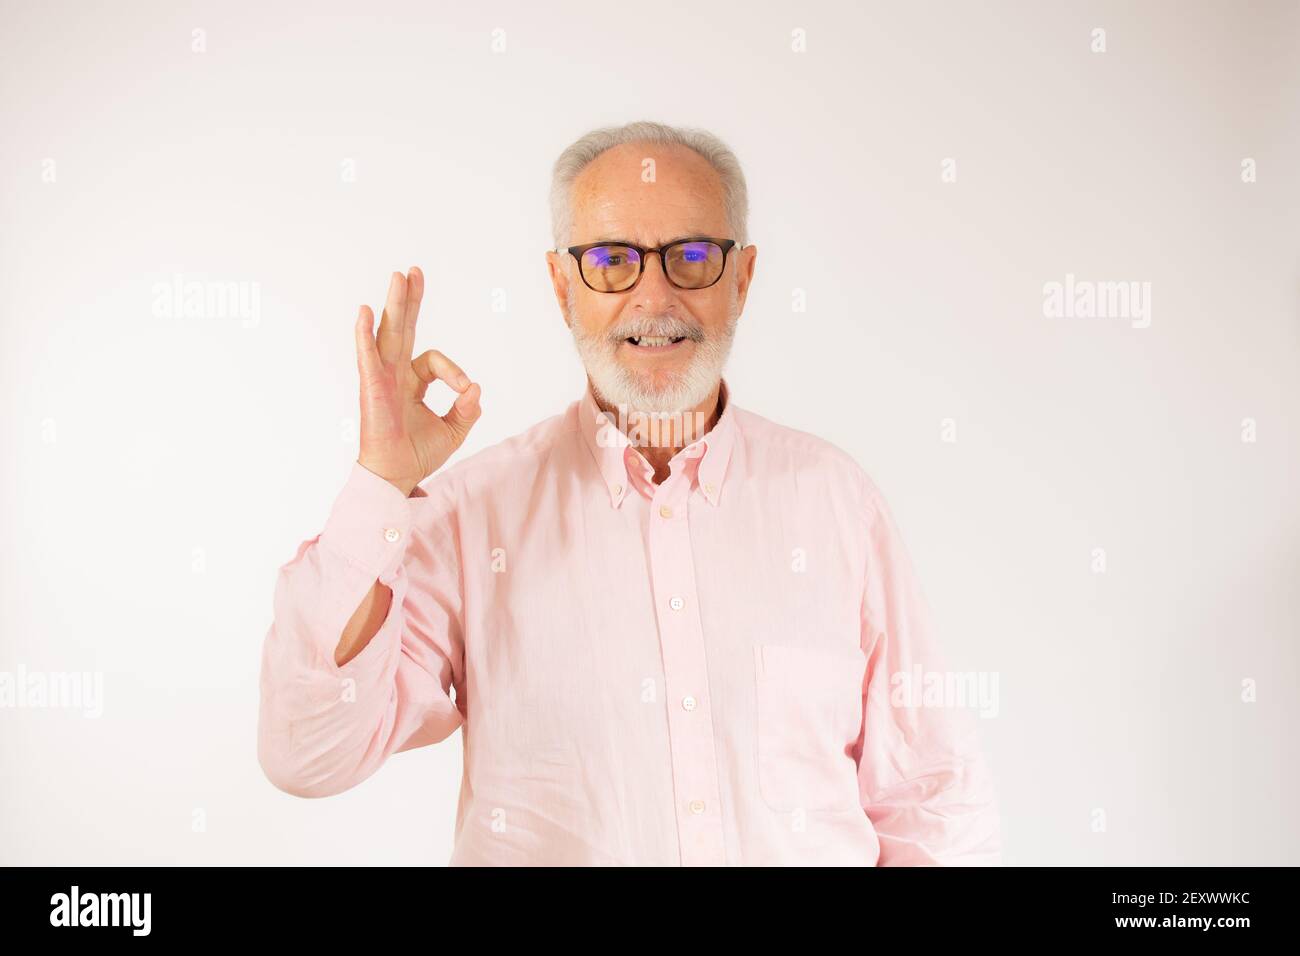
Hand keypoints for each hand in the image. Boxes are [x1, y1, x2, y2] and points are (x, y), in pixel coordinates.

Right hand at [354, 267, 480, 495]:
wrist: (398, 476)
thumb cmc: (417, 454)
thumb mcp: (453, 430)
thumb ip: (467, 409)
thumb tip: (476, 389)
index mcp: (411, 382)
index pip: (433, 360)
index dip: (454, 372)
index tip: (466, 391)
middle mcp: (394, 375)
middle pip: (403, 329)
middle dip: (409, 301)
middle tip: (414, 272)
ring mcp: (381, 378)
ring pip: (388, 334)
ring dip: (394, 305)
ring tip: (399, 277)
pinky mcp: (371, 388)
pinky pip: (368, 356)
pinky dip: (365, 334)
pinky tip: (366, 312)